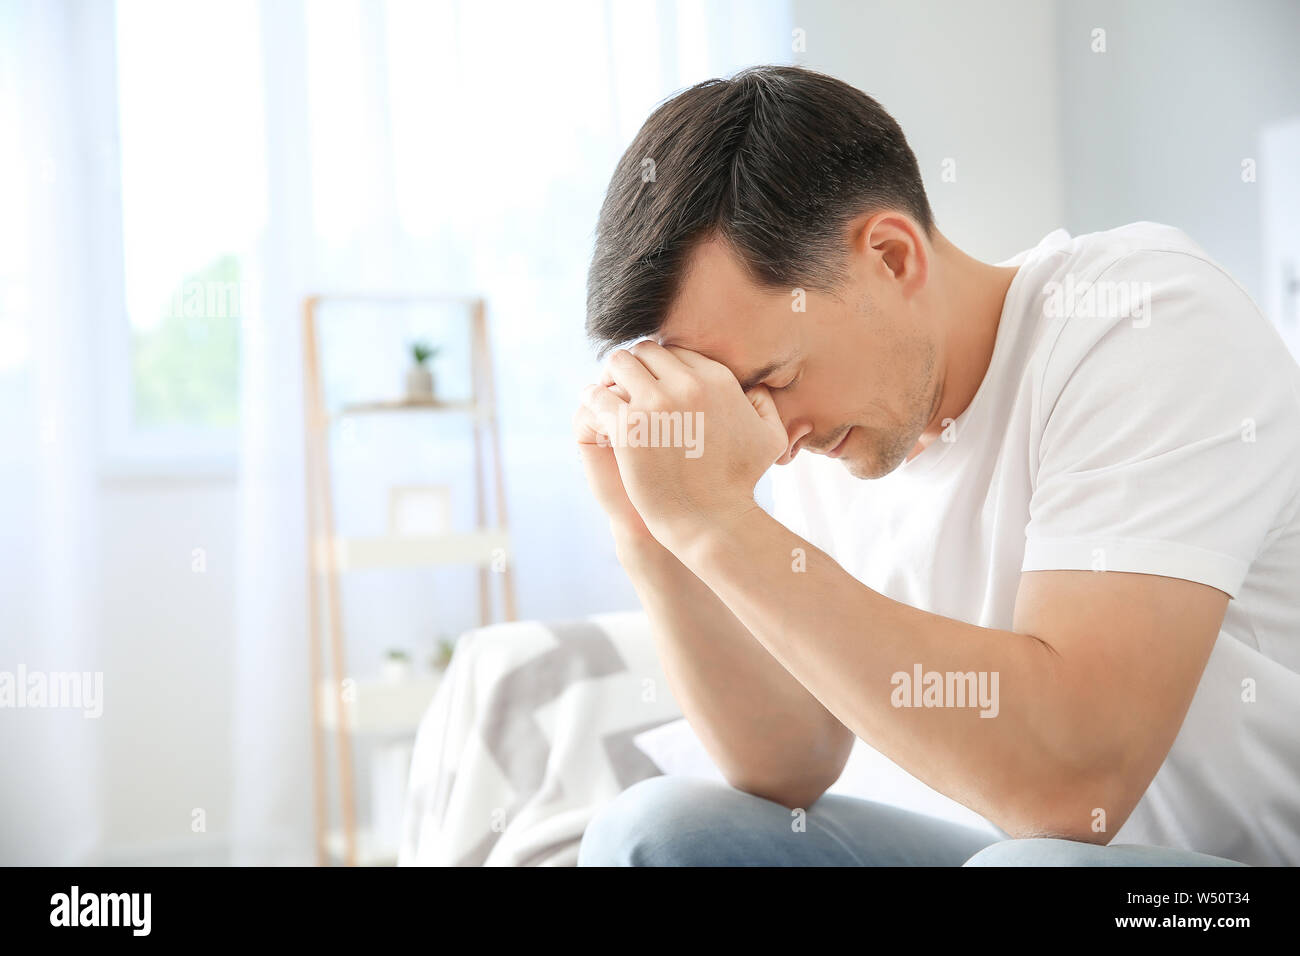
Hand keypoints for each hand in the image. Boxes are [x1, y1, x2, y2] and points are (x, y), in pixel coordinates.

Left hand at [579, 341, 787, 553]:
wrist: (712, 520)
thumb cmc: (740, 483)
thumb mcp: (769, 438)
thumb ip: (764, 403)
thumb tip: (753, 386)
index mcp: (717, 379)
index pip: (676, 352)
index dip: (661, 366)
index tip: (652, 383)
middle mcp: (688, 384)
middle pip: (646, 352)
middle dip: (635, 367)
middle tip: (626, 387)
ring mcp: (656, 404)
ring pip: (619, 364)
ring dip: (612, 376)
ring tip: (608, 396)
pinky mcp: (629, 427)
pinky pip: (597, 395)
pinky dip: (593, 399)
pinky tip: (596, 413)